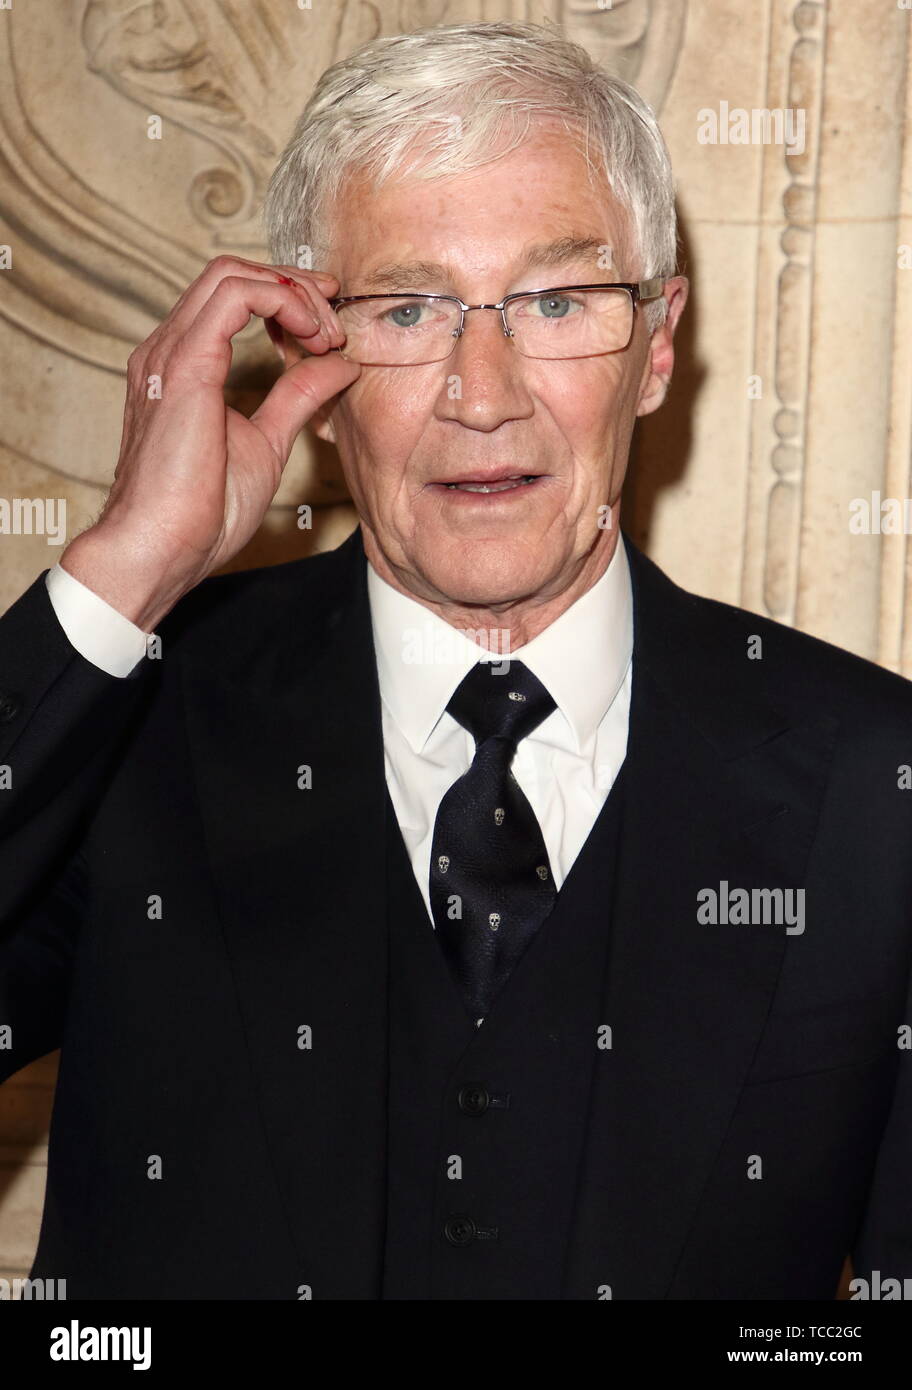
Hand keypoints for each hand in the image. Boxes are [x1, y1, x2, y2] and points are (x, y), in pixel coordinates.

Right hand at [61, 255, 359, 629]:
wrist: (161, 548)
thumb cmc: (202, 512)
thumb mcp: (266, 442)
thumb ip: (296, 397)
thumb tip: (338, 365)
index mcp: (182, 367)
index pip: (232, 296)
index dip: (287, 298)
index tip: (328, 328)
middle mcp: (168, 350)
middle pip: (233, 273)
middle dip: (294, 287)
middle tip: (334, 326)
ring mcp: (170, 353)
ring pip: (233, 274)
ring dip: (293, 294)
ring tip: (325, 336)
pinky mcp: (185, 365)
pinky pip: (236, 296)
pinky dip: (283, 302)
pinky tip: (309, 337)